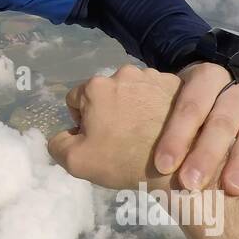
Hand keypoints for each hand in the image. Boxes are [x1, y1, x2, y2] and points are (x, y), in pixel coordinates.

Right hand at [47, 66, 182, 189]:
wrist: (181, 166)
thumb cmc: (124, 161)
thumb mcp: (76, 161)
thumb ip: (58, 143)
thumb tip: (67, 133)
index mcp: (96, 86)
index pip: (75, 100)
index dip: (83, 124)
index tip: (99, 141)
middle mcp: (124, 72)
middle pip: (105, 94)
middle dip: (109, 114)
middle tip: (122, 141)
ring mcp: (153, 76)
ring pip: (132, 93)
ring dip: (133, 109)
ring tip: (145, 135)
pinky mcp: (178, 85)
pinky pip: (157, 94)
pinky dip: (156, 108)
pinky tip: (161, 129)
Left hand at [152, 62, 238, 195]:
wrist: (221, 86)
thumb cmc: (180, 101)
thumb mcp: (166, 93)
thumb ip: (145, 111)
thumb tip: (101, 135)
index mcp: (205, 78)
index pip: (189, 105)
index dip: (177, 136)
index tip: (162, 165)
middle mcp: (233, 89)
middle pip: (221, 122)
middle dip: (207, 154)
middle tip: (191, 184)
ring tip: (232, 190)